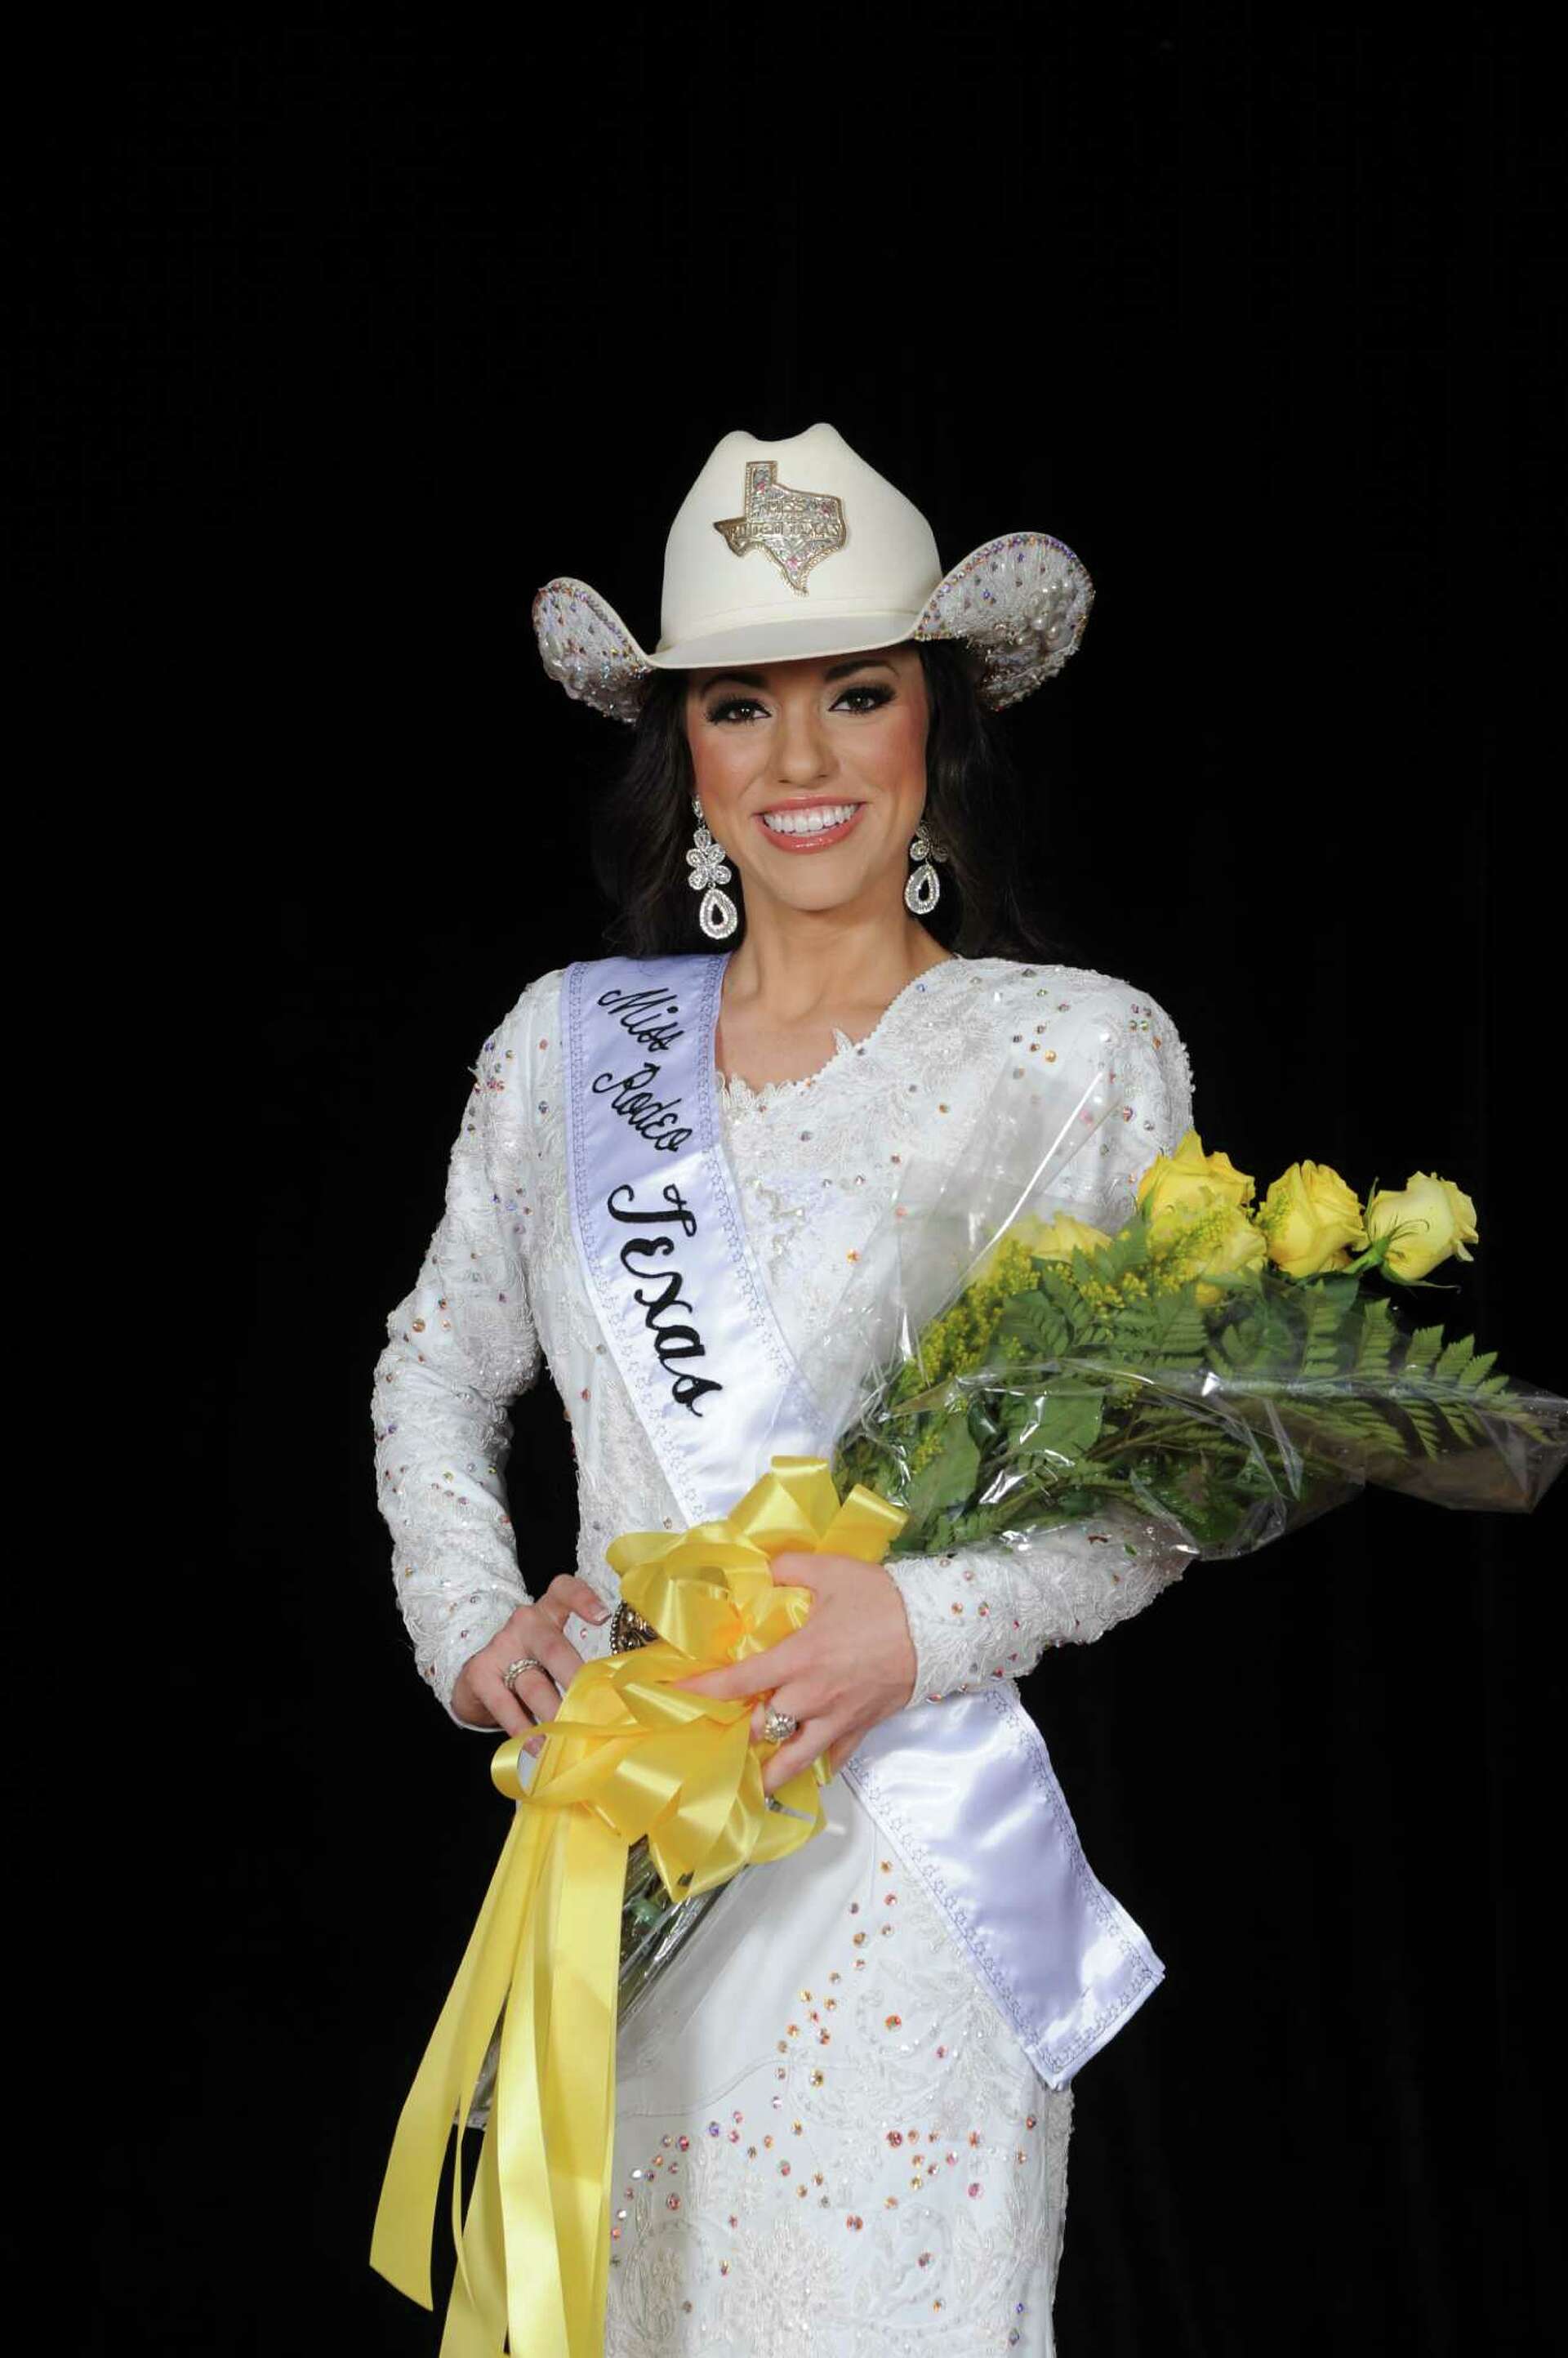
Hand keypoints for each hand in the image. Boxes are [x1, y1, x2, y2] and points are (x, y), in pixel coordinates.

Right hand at [451, 1576, 610, 1751]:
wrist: (477, 1679)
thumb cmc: (531, 1665)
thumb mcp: (554, 1651)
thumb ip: (581, 1662)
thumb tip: (622, 1697)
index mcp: (549, 1612)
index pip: (563, 1590)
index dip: (582, 1598)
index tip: (602, 1616)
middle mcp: (525, 1625)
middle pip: (553, 1647)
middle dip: (576, 1677)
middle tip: (597, 1702)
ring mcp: (501, 1647)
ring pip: (533, 1683)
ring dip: (555, 1713)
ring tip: (572, 1735)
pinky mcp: (480, 1675)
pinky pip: (505, 1706)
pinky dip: (524, 1730)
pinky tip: (538, 1747)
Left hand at [670, 1552, 917, 1796]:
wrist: (938, 1628)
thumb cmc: (881, 1599)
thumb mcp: (831, 1570)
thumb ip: (788, 1568)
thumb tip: (761, 1570)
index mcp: (798, 1659)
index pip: (738, 1682)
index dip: (703, 1690)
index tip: (676, 1693)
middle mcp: (811, 1697)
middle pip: (759, 1727)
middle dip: (733, 1732)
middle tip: (711, 1733)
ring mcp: (837, 1718)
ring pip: (793, 1758)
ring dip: (767, 1772)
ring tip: (745, 1783)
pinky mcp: (861, 1727)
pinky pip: (834, 1757)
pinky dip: (817, 1767)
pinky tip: (803, 1771)